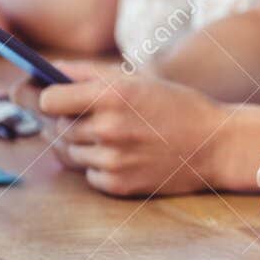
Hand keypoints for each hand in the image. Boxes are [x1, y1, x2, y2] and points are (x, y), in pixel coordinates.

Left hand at [11, 61, 233, 195]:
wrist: (216, 144)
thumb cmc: (176, 105)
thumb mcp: (136, 79)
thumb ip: (86, 74)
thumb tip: (43, 73)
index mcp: (111, 96)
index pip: (47, 99)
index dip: (43, 96)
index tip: (44, 94)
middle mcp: (108, 129)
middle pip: (55, 127)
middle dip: (65, 120)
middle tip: (86, 114)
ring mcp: (111, 161)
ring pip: (67, 153)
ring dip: (79, 143)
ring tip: (111, 134)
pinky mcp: (117, 186)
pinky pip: (87, 175)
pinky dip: (97, 165)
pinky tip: (124, 154)